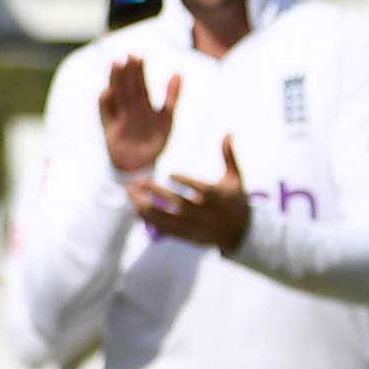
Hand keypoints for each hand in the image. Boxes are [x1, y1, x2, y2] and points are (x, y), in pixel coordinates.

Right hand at [98, 55, 181, 177]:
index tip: (138, 56)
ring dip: (115, 80)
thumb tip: (179, 72)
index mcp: (143, 105)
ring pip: (117, 95)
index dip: (138, 71)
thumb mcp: (167, 118)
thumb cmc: (155, 141)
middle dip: (127, 72)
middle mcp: (129, 109)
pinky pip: (105, 113)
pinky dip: (105, 103)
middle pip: (127, 87)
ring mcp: (119, 117)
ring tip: (115, 65)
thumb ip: (172, 96)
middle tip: (127, 56)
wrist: (141, 166)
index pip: (140, 84)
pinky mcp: (109, 129)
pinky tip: (106, 91)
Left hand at [132, 135, 249, 252]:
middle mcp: (203, 213)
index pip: (200, 190)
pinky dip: (148, 220)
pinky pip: (163, 229)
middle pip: (177, 204)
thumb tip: (228, 132)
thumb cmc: (234, 200)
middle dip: (156, 193)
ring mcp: (192, 226)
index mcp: (216, 197)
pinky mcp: (184, 235)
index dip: (186, 182)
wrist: (238, 233)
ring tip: (131, 193)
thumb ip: (228, 156)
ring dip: (145, 206)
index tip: (170, 174)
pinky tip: (135, 208)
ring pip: (165, 218)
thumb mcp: (235, 178)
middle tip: (139, 181)